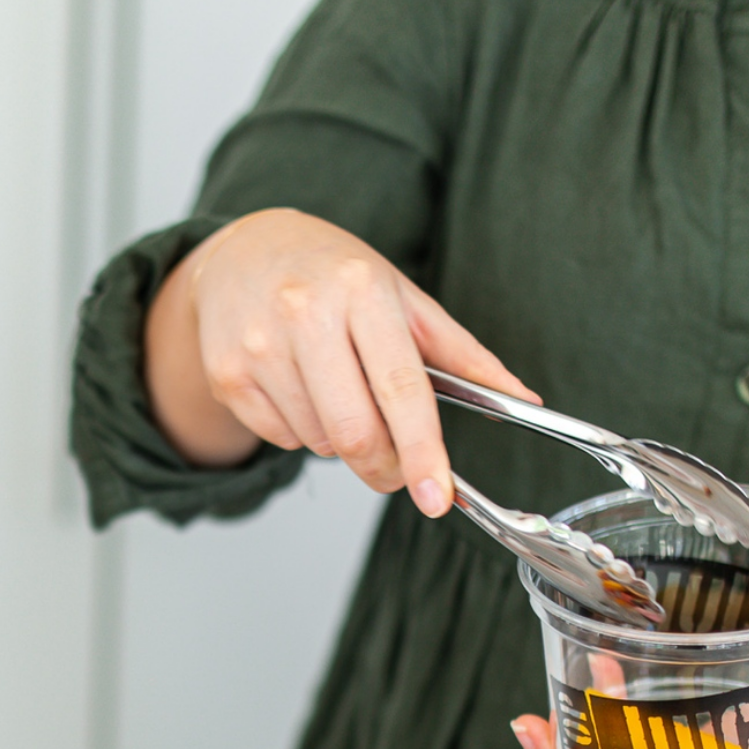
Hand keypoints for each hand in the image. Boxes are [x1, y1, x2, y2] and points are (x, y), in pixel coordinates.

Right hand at [145, 208, 539, 512]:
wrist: (242, 253)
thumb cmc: (331, 272)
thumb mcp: (401, 295)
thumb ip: (459, 353)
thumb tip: (519, 398)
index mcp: (361, 290)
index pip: (400, 388)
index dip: (422, 451)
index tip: (435, 496)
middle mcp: (305, 314)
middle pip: (355, 433)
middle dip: (385, 467)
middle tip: (397, 469)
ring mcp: (260, 347)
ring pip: (320, 443)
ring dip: (341, 441)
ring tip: (336, 392)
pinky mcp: (229, 376)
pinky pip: (283, 440)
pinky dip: (303, 432)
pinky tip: (299, 389)